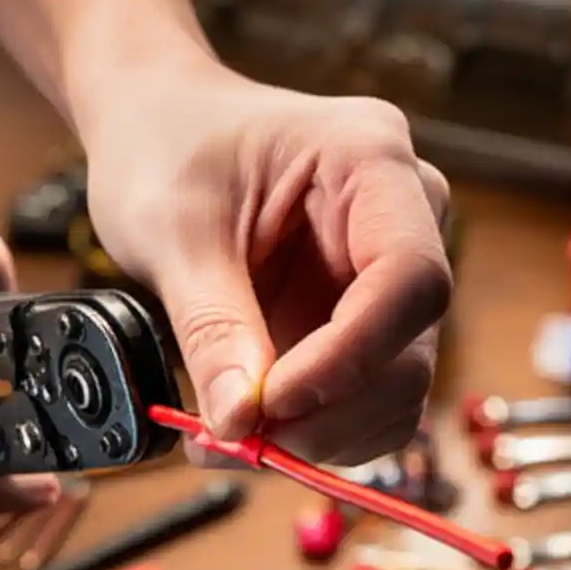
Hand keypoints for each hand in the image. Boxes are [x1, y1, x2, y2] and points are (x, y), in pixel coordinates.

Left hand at [81, 68, 451, 465]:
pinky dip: (313, 429)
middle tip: (242, 441)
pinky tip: (247, 428)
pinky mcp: (362, 318)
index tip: (275, 401)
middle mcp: (405, 216)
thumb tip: (241, 423)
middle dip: (330, 410)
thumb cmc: (167, 146)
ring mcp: (388, 273)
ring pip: (396, 387)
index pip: (408, 276)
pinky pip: (364, 396)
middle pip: (411, 345)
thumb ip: (212, 329)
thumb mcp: (171, 231)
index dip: (351, 356)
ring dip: (321, 433)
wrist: (159, 128)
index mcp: (370, 160)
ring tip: (228, 440)